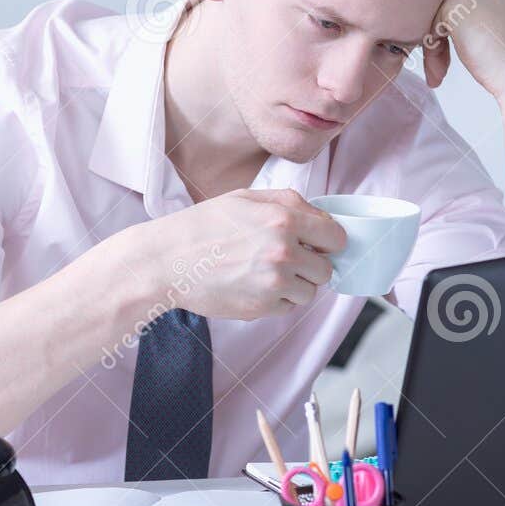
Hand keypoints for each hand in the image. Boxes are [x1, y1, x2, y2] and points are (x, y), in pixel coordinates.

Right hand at [124, 189, 347, 320]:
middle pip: (326, 269)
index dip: (328, 241)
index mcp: (283, 218)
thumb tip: (322, 219)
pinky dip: (277, 300)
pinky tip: (252, 285)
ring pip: (310, 292)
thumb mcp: (246, 198)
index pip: (337, 237)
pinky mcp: (262, 307)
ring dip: (295, 285)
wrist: (167, 261)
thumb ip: (289, 202)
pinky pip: (288, 307)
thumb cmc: (202, 226)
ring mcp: (274, 282)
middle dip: (312, 265)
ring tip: (265, 273)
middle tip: (286, 259)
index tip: (317, 244)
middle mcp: (284, 251)